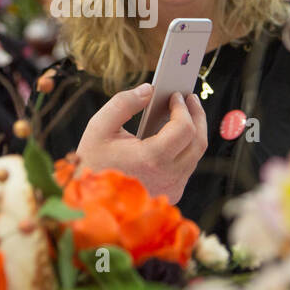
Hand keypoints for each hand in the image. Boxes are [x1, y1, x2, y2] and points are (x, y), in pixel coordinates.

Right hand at [75, 83, 207, 202]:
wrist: (91, 199)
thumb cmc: (93, 163)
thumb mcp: (99, 126)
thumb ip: (124, 103)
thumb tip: (148, 90)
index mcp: (151, 159)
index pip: (184, 129)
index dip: (183, 108)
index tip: (177, 95)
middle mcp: (167, 177)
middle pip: (198, 142)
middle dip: (196, 116)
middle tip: (190, 98)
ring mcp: (172, 188)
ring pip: (195, 156)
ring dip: (193, 132)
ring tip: (184, 113)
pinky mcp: (172, 194)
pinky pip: (187, 168)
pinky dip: (184, 149)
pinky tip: (175, 135)